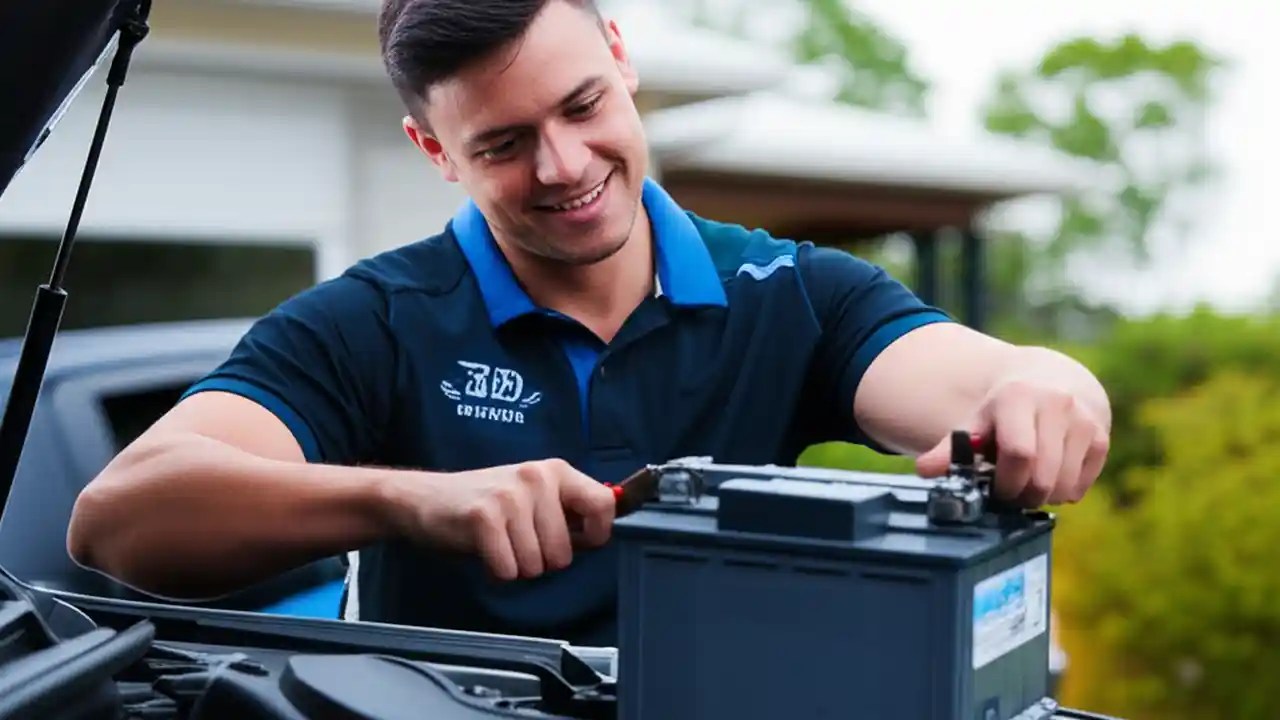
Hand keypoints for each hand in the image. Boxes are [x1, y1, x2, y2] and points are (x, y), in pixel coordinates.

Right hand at [385, 459, 615, 580]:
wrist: (422, 498)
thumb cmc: (483, 503)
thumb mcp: (532, 497)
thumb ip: (567, 511)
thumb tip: (601, 532)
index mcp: (555, 471)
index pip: (604, 504)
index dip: (596, 534)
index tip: (579, 542)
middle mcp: (537, 478)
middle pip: (565, 552)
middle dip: (542, 560)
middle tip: (517, 541)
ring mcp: (510, 497)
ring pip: (536, 566)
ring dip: (517, 566)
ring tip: (500, 543)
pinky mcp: (484, 518)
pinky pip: (509, 570)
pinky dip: (496, 571)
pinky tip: (484, 550)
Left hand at [914, 378, 1109, 506]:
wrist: (1051, 379)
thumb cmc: (1005, 409)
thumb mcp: (976, 420)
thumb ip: (950, 447)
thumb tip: (924, 469)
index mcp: (1019, 398)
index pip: (1019, 453)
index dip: (1005, 481)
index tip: (995, 488)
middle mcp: (1057, 404)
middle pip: (1042, 476)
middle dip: (1022, 496)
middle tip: (1010, 494)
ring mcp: (1084, 421)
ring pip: (1063, 486)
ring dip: (1042, 497)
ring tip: (1027, 484)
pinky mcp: (1102, 437)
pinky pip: (1081, 485)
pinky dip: (1064, 491)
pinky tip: (1049, 475)